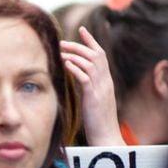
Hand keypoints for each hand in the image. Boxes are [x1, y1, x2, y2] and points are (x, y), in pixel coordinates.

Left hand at [60, 26, 124, 146]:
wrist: (106, 138)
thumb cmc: (98, 122)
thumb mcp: (94, 100)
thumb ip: (89, 86)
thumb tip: (78, 77)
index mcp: (106, 81)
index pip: (101, 55)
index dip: (91, 41)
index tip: (82, 29)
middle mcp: (106, 82)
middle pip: (95, 55)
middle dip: (79, 45)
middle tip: (62, 42)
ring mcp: (101, 89)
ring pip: (90, 63)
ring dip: (74, 55)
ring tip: (60, 52)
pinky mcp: (94, 97)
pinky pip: (85, 78)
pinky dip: (75, 68)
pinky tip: (65, 64)